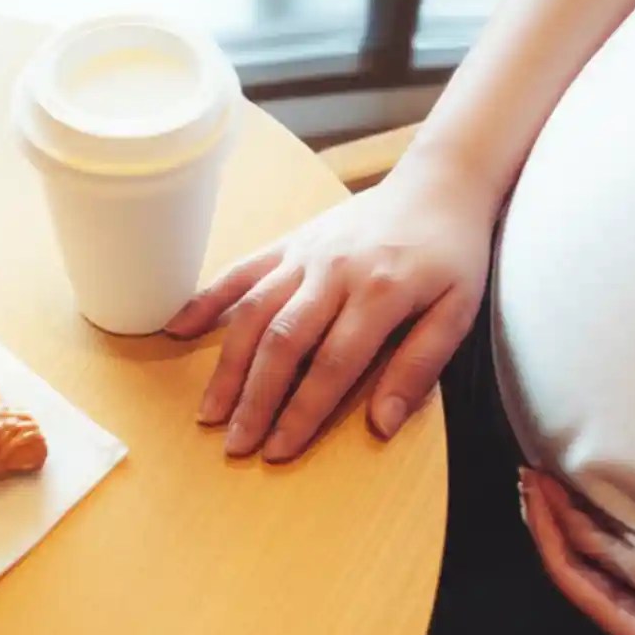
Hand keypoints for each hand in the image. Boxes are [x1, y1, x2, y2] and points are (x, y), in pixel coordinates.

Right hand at [164, 155, 497, 460]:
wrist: (437, 183)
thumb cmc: (451, 255)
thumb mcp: (457, 312)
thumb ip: (420, 367)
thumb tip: (383, 425)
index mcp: (379, 293)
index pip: (332, 365)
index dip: (302, 412)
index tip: (278, 450)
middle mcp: (333, 272)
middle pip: (283, 343)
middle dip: (255, 399)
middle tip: (234, 443)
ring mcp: (305, 255)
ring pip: (254, 313)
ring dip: (228, 366)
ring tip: (209, 411)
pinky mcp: (289, 243)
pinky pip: (241, 271)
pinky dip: (206, 299)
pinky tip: (177, 328)